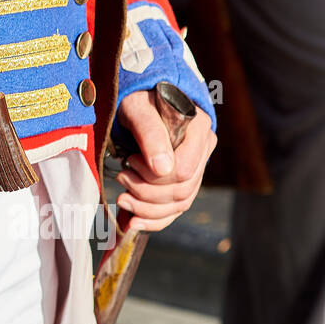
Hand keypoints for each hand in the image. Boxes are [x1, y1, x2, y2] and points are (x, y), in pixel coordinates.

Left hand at [114, 89, 215, 231]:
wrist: (137, 101)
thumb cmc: (136, 100)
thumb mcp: (137, 109)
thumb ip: (151, 134)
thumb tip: (162, 170)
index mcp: (199, 130)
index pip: (184, 170)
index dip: (154, 175)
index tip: (131, 160)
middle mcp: (203, 150)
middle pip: (182, 190)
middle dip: (146, 192)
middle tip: (121, 177)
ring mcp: (197, 167)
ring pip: (179, 204)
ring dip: (147, 208)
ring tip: (122, 198)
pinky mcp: (184, 181)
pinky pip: (175, 210)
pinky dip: (154, 220)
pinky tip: (133, 222)